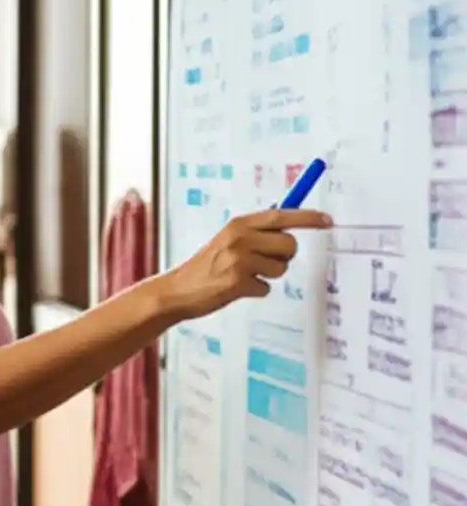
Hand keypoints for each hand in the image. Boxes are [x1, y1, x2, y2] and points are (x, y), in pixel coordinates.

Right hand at [156, 208, 331, 320]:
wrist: (178, 289)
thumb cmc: (207, 265)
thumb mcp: (227, 239)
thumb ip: (255, 232)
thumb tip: (289, 227)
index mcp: (239, 224)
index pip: (282, 214)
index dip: (308, 217)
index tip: (328, 221)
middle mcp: (240, 238)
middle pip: (289, 244)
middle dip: (284, 256)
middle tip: (266, 262)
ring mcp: (239, 260)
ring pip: (281, 268)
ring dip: (269, 275)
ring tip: (246, 275)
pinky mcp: (238, 283)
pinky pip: (267, 288)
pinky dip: (256, 291)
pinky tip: (237, 288)